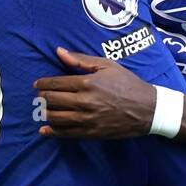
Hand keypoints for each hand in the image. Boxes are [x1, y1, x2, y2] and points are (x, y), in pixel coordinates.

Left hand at [34, 48, 156, 138]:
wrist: (148, 109)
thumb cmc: (128, 84)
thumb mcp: (107, 66)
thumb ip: (81, 60)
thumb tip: (59, 51)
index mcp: (88, 83)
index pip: (56, 83)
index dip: (43, 84)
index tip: (37, 85)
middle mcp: (85, 102)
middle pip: (53, 100)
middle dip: (42, 98)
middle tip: (39, 97)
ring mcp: (88, 119)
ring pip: (56, 118)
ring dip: (45, 114)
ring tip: (43, 110)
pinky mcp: (92, 133)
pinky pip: (66, 133)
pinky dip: (52, 132)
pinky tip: (44, 130)